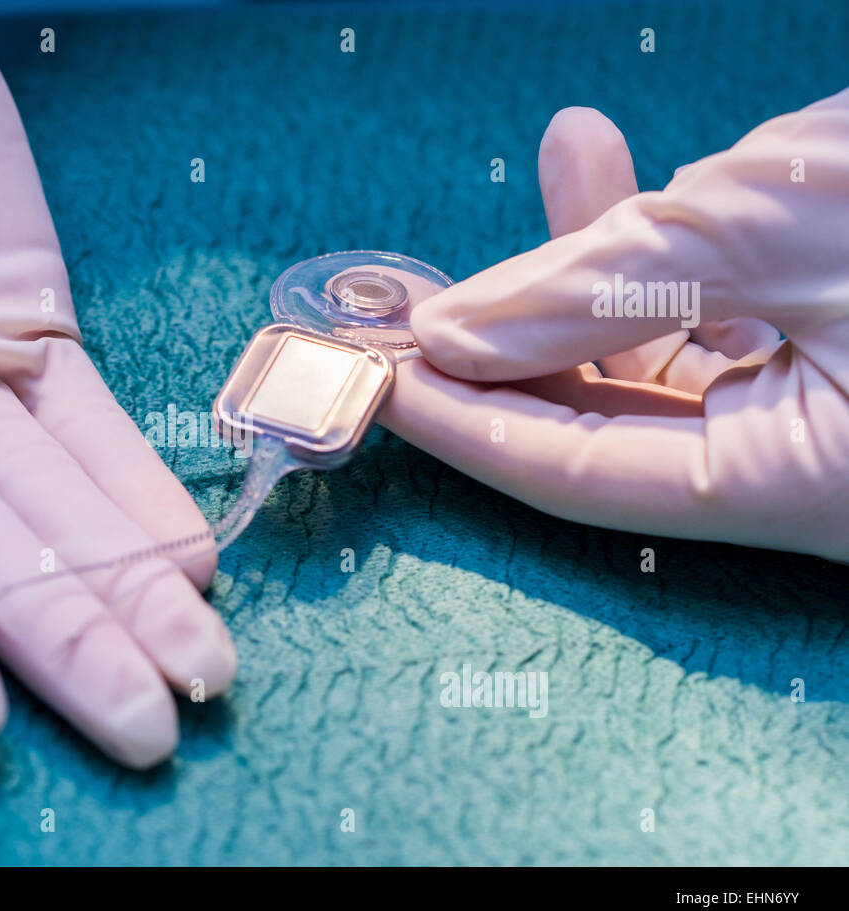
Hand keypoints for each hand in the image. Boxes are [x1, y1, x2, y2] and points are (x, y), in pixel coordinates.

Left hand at [378, 94, 848, 562]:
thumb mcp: (758, 229)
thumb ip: (591, 291)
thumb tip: (449, 335)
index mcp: (802, 494)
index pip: (574, 477)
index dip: (460, 422)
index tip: (368, 376)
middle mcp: (809, 484)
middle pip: (606, 423)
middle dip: (510, 333)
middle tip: (420, 283)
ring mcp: (826, 427)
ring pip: (664, 362)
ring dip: (601, 262)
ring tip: (569, 157)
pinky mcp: (842, 369)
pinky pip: (727, 328)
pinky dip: (674, 259)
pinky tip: (636, 180)